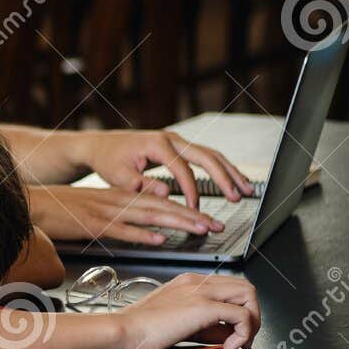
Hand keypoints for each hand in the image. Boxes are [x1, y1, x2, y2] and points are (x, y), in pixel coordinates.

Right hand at [29, 184, 224, 243]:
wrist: (34, 204)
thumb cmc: (62, 209)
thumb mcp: (97, 205)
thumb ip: (123, 213)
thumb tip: (149, 223)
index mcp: (120, 197)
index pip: (161, 201)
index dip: (187, 210)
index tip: (209, 219)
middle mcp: (118, 201)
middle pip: (162, 207)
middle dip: (193, 216)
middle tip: (217, 225)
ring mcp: (106, 213)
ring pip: (149, 216)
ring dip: (177, 223)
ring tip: (200, 230)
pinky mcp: (93, 226)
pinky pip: (122, 230)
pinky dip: (142, 235)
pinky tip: (159, 240)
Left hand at [69, 130, 253, 209]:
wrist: (101, 145)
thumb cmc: (108, 160)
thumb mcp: (118, 175)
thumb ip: (140, 184)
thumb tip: (165, 193)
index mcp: (157, 144)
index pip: (182, 169)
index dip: (191, 191)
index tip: (197, 210)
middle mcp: (171, 139)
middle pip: (207, 156)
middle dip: (225, 177)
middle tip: (239, 196)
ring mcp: (177, 140)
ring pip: (211, 154)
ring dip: (230, 172)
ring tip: (247, 190)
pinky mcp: (179, 146)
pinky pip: (205, 156)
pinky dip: (221, 169)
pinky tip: (233, 181)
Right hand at [114, 272, 260, 348]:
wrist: (124, 330)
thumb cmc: (141, 329)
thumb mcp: (177, 321)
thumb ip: (205, 325)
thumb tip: (228, 335)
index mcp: (189, 282)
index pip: (230, 287)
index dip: (239, 309)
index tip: (234, 331)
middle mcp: (197, 282)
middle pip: (245, 287)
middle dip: (252, 314)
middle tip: (244, 336)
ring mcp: (201, 292)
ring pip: (249, 295)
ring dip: (252, 321)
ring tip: (240, 340)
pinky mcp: (204, 307)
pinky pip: (242, 315)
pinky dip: (244, 333)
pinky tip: (228, 346)